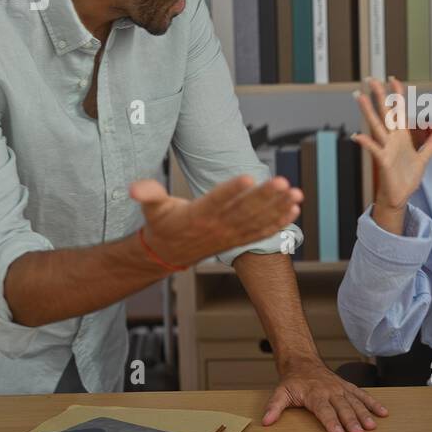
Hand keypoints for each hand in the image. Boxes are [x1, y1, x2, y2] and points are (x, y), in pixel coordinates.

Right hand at [128, 175, 301, 268]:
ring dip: (278, 208)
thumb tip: (135, 188)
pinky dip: (279, 222)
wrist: (168, 254)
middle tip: (283, 182)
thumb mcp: (152, 208)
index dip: (232, 190)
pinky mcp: (239, 239)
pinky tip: (294, 210)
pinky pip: (262, 232)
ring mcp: (230, 234)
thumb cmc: (164, 225)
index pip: (217, 201)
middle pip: (244, 210)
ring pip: (257, 220)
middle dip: (266, 196)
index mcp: (197, 215)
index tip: (248, 177)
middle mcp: (217, 226)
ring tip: (296, 194)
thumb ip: (148, 194)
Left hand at [262, 360, 388, 431]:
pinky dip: (373, 403)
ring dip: (364, 414)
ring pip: (355, 402)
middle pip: (342, 408)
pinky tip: (382, 413)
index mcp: (315, 394)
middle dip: (351, 421)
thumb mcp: (281, 393)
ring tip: (372, 426)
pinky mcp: (348, 387)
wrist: (303, 362)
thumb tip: (266, 421)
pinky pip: (363, 395)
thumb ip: (274, 407)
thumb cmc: (294, 381)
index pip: (324, 410)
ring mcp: (341, 389)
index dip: (331, 422)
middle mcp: (330, 391)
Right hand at [352, 77, 431, 211]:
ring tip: (358, 97)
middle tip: (370, 79)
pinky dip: (365, 142)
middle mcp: (391, 139)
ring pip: (376, 126)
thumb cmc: (407, 178)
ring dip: (367, 111)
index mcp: (401, 136)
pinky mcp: (382, 160)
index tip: (393, 80)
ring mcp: (385, 148)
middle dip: (378, 96)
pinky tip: (356, 135)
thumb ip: (431, 145)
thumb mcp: (423, 160)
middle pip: (384, 112)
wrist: (399, 197)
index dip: (397, 95)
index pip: (399, 111)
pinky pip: (373, 149)